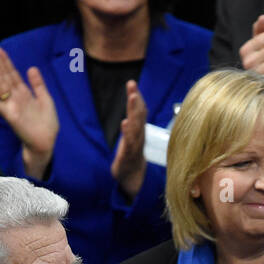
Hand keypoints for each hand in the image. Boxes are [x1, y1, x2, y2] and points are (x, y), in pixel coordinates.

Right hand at [0, 45, 58, 179]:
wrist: (46, 142)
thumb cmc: (47, 124)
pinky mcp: (9, 116)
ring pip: (0, 85)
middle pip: (4, 76)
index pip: (12, 73)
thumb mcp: (46, 100)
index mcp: (24, 93)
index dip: (5, 61)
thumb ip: (38, 85)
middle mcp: (15, 97)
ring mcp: (11, 106)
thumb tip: (31, 67)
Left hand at [110, 80, 148, 201]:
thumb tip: (133, 106)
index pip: (139, 111)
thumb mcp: (131, 137)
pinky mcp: (129, 156)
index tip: (131, 83)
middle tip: (132, 85)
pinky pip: (129, 143)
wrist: (133, 180)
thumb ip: (132, 122)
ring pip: (136, 126)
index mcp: (138, 131)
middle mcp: (139, 136)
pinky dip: (127, 133)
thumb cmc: (131, 156)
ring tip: (132, 98)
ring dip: (134, 112)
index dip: (136, 97)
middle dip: (135, 100)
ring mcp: (135, 146)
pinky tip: (125, 123)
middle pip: (138, 115)